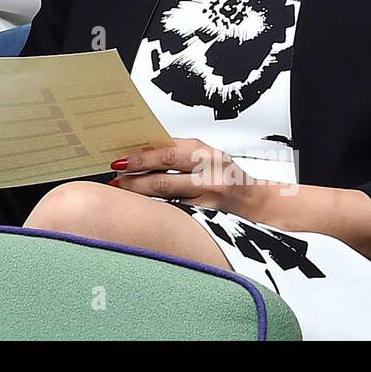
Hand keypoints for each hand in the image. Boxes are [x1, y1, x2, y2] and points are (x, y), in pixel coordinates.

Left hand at [109, 138, 267, 218]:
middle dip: (133, 181)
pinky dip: (157, 212)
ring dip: (140, 197)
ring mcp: (209, 200)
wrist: (255, 202)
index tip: (119, 161)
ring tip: (123, 193)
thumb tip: (139, 152)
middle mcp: (208, 176)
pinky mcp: (208, 219)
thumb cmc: (225, 175)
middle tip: (115, 181)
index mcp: (204, 154)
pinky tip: (143, 211)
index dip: (139, 159)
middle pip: (162, 180)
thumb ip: (177, 153)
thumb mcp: (205, 156)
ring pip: (166, 200)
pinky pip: (175, 214)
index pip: (165, 154)